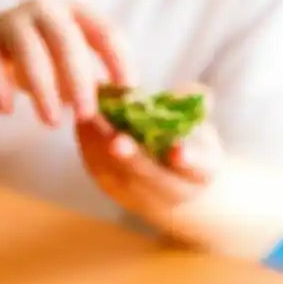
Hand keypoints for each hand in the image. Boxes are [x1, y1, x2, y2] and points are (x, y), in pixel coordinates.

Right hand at [0, 0, 129, 124]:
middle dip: (78, 79)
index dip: (119, 61)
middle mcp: (42, 10)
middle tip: (86, 114)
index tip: (127, 91)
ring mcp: (8, 22)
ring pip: (28, 52)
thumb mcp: (68, 72)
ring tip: (51, 122)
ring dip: (42, 89)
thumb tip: (114, 126)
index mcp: (73, 12)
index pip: (105, 31)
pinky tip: (6, 110)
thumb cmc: (38, 64)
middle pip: (65, 39)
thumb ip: (91, 91)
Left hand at [77, 106, 224, 224]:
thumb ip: (193, 107)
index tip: (178, 151)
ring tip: (92, 115)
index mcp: (201, 172)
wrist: (171, 179)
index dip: (188, 160)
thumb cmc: (186, 141)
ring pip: (117, 172)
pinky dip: (88, 142)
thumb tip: (193, 90)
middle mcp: (171, 190)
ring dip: (102, 145)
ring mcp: (138, 193)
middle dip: (133, 159)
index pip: (197, 168)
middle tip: (118, 142)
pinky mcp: (109, 187)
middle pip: (150, 176)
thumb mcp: (197, 124)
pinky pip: (96, 166)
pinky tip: (81, 118)